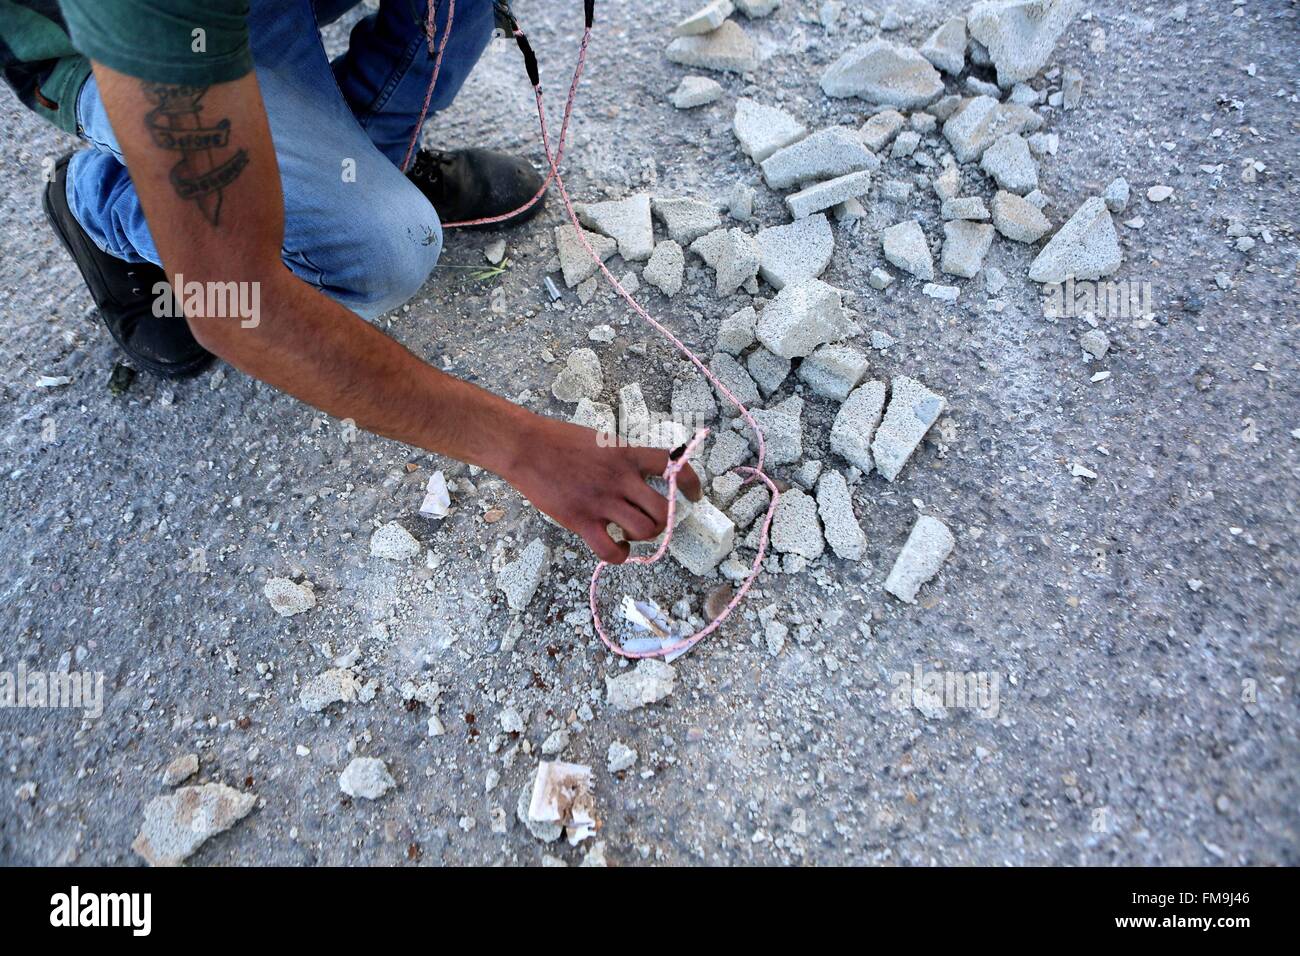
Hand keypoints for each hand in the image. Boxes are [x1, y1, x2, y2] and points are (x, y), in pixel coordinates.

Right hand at [503, 413, 701, 562]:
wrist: (525, 447)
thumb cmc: (559, 440)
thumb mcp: (601, 441)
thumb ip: (623, 459)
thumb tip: (638, 477)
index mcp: (626, 454)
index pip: (672, 466)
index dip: (690, 482)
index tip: (694, 495)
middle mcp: (620, 479)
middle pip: (662, 509)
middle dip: (663, 520)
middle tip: (651, 520)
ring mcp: (602, 501)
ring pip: (644, 531)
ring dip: (642, 536)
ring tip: (629, 532)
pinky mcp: (581, 520)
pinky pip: (611, 551)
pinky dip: (619, 554)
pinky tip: (614, 545)